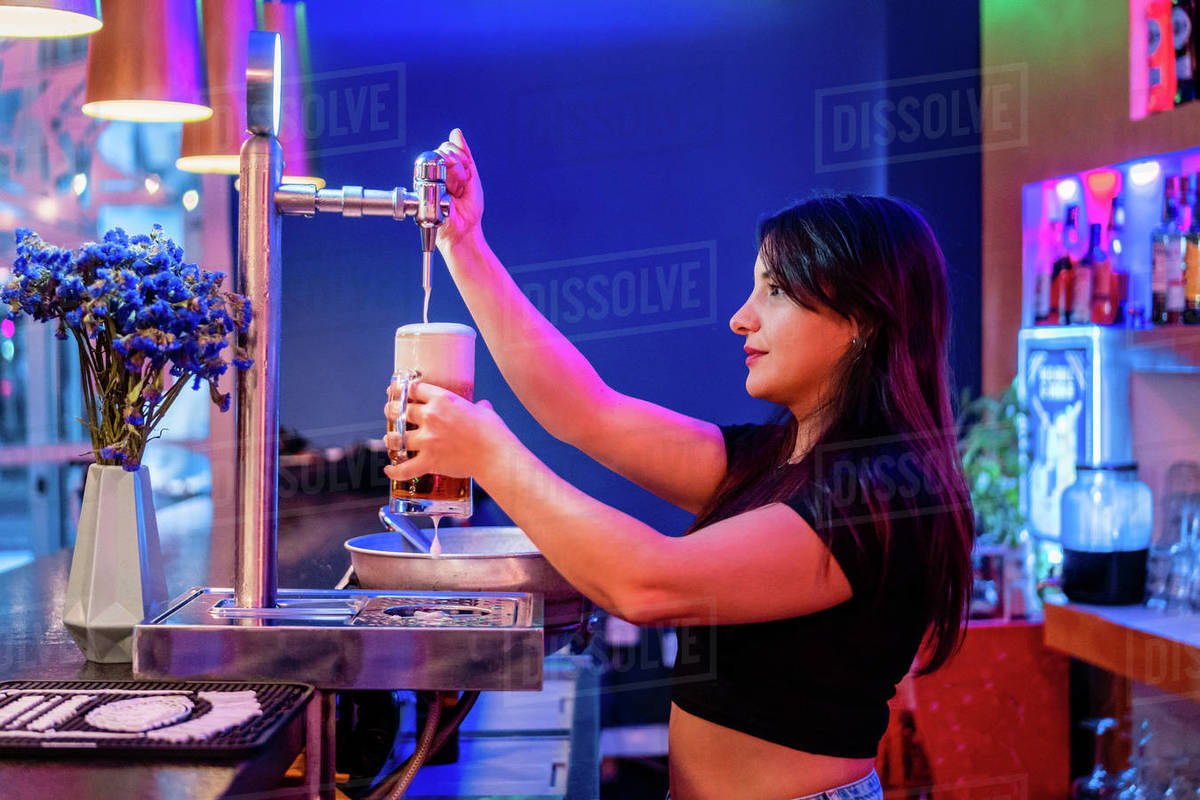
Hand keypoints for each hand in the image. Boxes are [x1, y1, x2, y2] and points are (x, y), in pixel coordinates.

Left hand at [382, 380, 513, 481]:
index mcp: (443, 400)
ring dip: (391, 439)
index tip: (395, 390)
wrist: (495, 456)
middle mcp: (431, 417)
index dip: (401, 389)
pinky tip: (389, 468)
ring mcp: (428, 440)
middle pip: (400, 411)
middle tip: (390, 412)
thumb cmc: (493, 433)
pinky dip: (395, 470)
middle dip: (391, 411)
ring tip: (390, 438)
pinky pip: (405, 468)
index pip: (414, 390)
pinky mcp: (429, 461)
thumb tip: (480, 406)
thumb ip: (478, 407)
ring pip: (397, 438)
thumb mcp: (485, 411)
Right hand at [435, 128, 483, 252]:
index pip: (448, 146)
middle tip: (460, 186)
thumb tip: (455, 132)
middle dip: (458, 166)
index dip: (459, 157)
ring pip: (438, 160)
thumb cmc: (468, 210)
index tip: (465, 176)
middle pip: (443, 150)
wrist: (463, 231)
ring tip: (455, 192)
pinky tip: (448, 196)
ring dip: (454, 176)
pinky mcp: (420, 189)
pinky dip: (444, 185)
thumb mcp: (472, 178)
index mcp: (447, 167)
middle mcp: (434, 171)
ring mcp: (426, 179)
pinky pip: (430, 175)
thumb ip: (465, 154)